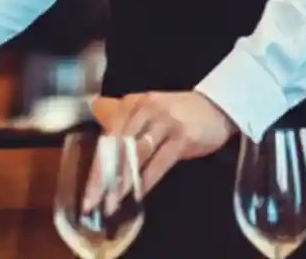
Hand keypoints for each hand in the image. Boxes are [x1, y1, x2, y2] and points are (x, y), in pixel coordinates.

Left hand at [87, 91, 236, 201]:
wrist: (219, 106)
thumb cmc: (179, 114)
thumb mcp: (149, 111)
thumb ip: (124, 123)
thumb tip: (99, 132)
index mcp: (132, 103)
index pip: (107, 137)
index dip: (96, 166)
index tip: (86, 191)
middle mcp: (144, 109)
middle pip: (117, 147)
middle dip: (103, 177)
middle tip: (92, 202)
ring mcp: (164, 122)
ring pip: (136, 155)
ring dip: (122, 182)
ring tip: (111, 203)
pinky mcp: (182, 136)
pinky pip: (159, 162)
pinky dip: (146, 180)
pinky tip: (137, 196)